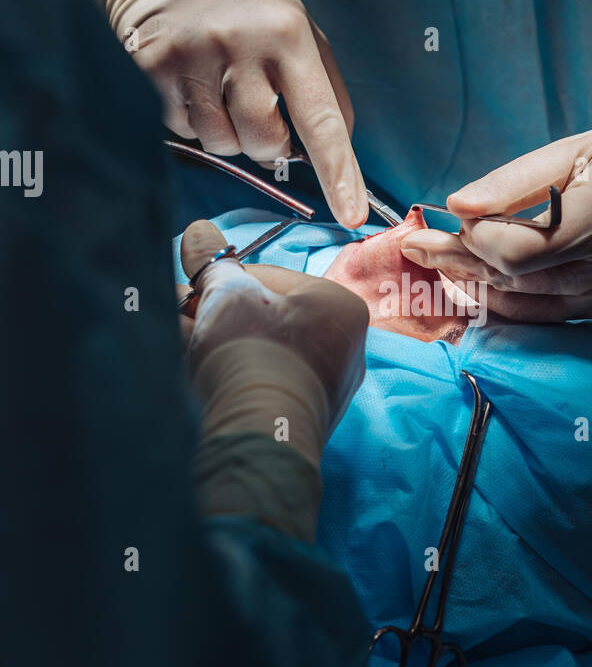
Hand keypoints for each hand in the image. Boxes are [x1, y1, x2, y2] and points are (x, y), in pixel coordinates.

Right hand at [87, 0, 368, 226]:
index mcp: (288, 33)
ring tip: (220, 88)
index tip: (352, 215)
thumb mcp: (296, 22)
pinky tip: (191, 83)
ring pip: (222, 144)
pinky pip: (183, 129)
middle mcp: (242, 45)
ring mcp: (193, 57)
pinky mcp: (152, 69)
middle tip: (257, 108)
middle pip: (265, 143)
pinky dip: (192, 120)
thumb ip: (321, 85)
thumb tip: (330, 151)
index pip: (321, 119)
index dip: (339, 173)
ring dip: (226, 132)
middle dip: (267, 144)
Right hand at [179, 220, 368, 456]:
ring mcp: (322, 387)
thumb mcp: (226, 294)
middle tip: (176, 310)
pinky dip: (227, 371)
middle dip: (213, 311)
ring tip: (174, 337)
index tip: (189, 286)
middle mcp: (341, 347)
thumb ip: (212, 263)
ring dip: (213, 340)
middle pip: (263, 317)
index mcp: (338, 306)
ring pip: (257, 350)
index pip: (271, 278)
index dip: (222, 278)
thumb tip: (199, 231)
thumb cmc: (253, 352)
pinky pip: (260, 382)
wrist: (259, 434)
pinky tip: (190, 367)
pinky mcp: (299, 418)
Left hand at [400, 120, 591, 320]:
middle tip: (418, 244)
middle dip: (459, 261)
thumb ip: (518, 181)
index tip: (438, 221)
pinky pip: (549, 315)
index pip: (520, 247)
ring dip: (476, 283)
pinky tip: (479, 286)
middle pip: (515, 276)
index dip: (471, 240)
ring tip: (439, 262)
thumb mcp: (582, 147)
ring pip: (527, 301)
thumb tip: (459, 205)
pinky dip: (508, 302)